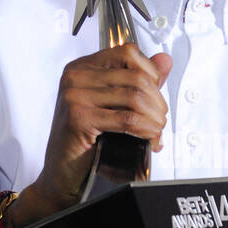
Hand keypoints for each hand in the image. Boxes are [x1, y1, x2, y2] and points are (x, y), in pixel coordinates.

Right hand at [7, 42, 171, 227]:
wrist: (62, 175)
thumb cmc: (85, 142)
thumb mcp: (113, 105)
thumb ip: (138, 81)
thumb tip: (165, 60)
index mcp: (82, 67)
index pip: (127, 52)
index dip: (150, 74)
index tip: (156, 96)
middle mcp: (75, 76)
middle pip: (136, 77)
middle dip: (158, 102)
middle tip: (160, 121)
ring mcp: (74, 96)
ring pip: (135, 97)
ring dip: (155, 118)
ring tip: (156, 132)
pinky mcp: (78, 118)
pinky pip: (127, 119)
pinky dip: (146, 130)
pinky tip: (150, 138)